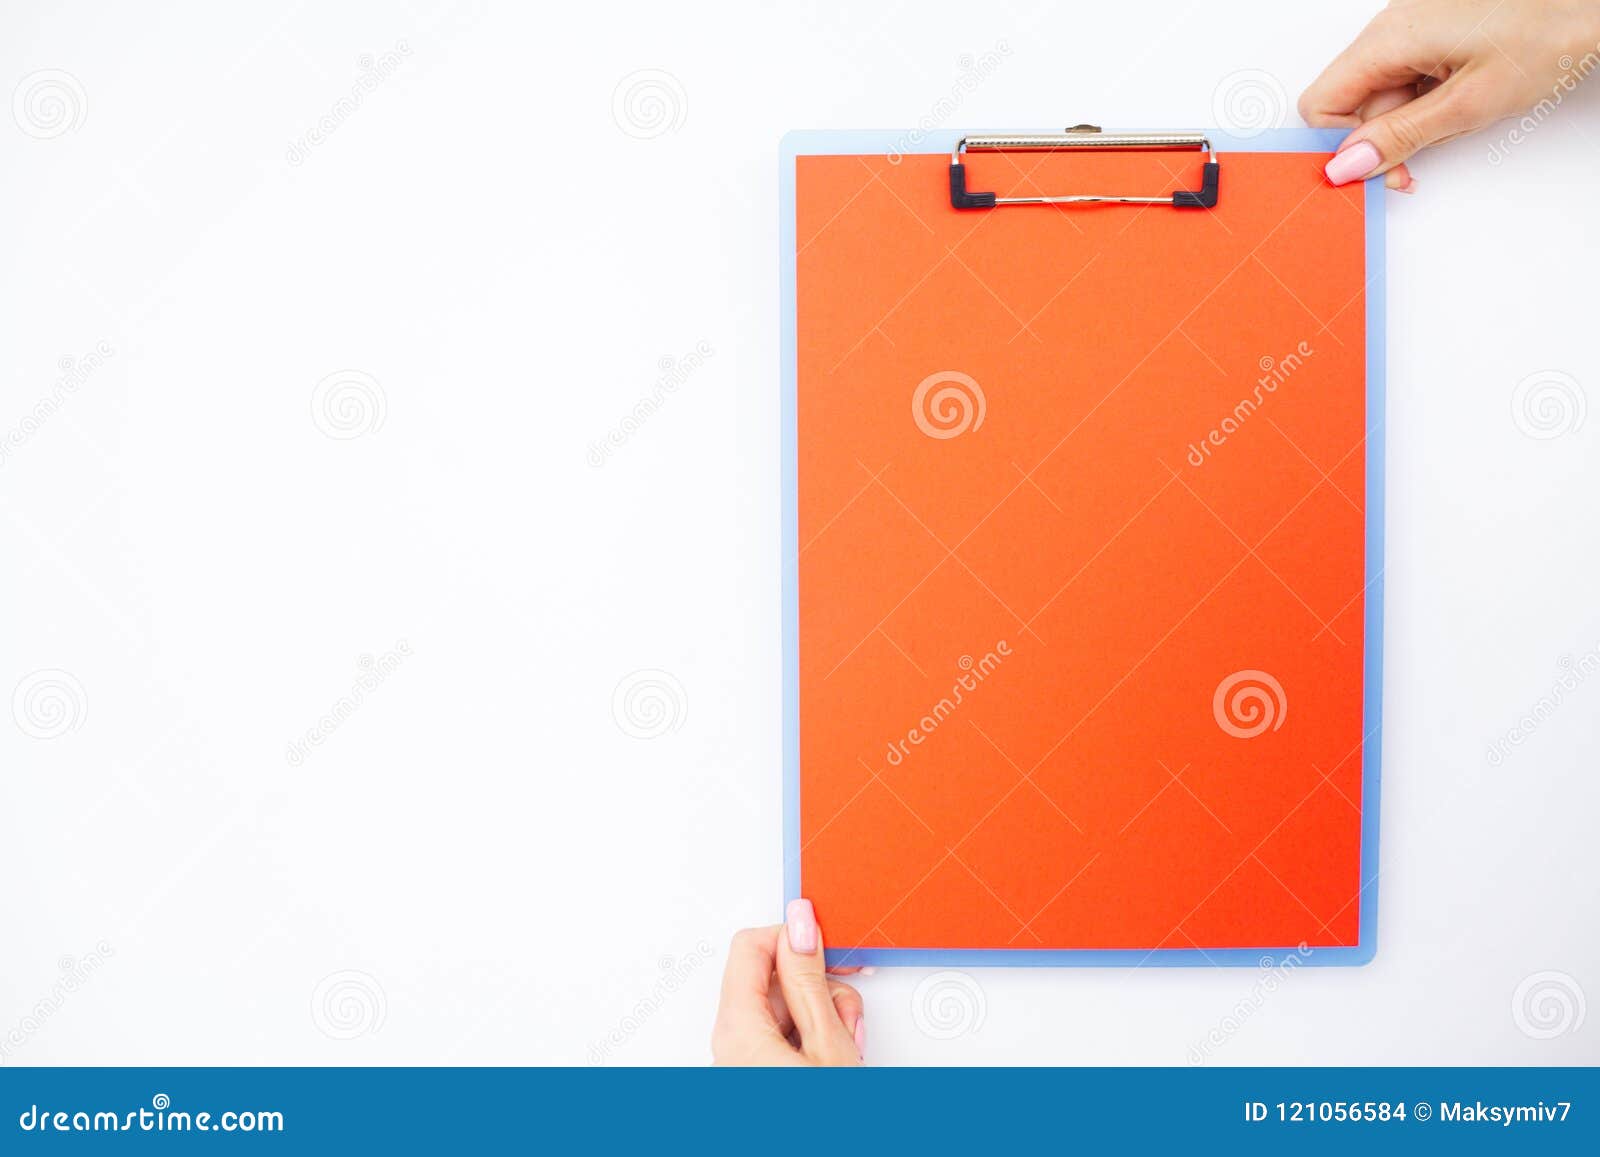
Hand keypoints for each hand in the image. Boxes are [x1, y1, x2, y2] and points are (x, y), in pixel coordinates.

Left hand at [711, 900, 865, 1065]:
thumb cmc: (821, 1126)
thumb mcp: (826, 1046)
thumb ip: (809, 981)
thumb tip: (800, 926)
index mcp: (737, 1031)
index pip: (750, 945)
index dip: (794, 938)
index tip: (825, 941)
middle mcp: (730, 1048)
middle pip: (772, 983)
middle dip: (818, 989)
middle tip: (846, 1012)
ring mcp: (743, 1066)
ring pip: (782, 1012)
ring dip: (822, 1019)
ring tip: (847, 1046)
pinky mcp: (758, 1076)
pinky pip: (780, 1040)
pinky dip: (812, 1042)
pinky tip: (835, 1059)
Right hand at [1300, 0, 1599, 190]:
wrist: (1594, 0)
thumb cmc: (1549, 33)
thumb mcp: (1469, 103)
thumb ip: (1400, 138)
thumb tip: (1347, 166)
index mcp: (1390, 39)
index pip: (1321, 104)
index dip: (1338, 146)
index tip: (1369, 173)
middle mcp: (1392, 26)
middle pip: (1352, 102)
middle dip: (1379, 142)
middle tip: (1414, 170)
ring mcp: (1412, 26)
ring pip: (1382, 94)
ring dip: (1408, 123)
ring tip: (1456, 123)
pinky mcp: (1433, 31)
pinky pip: (1406, 77)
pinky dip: (1425, 102)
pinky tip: (1459, 103)